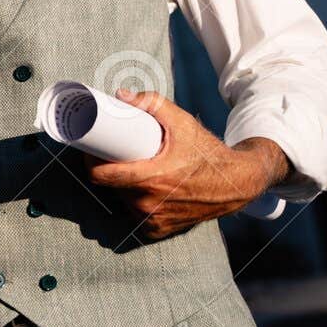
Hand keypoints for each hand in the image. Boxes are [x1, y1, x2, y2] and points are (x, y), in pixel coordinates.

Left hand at [84, 90, 290, 239]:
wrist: (236, 183)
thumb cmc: (208, 153)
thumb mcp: (182, 122)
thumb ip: (152, 103)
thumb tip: (121, 95)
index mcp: (152, 179)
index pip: (102, 176)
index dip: (90, 162)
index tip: (91, 150)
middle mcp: (150, 204)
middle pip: (111, 186)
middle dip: (109, 170)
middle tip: (115, 154)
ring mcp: (155, 220)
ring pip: (123, 200)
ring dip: (123, 187)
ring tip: (134, 169)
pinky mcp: (160, 230)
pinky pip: (137, 215)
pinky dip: (137, 203)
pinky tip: (144, 190)